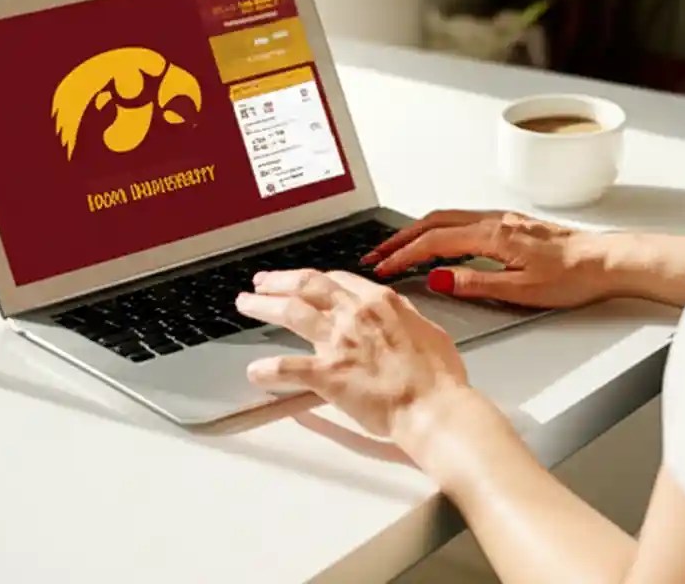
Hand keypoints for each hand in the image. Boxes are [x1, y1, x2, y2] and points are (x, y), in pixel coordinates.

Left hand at [235, 269, 467, 437]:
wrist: (434, 407)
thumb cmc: (438, 377)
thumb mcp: (429, 331)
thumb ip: (406, 319)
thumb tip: (398, 316)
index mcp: (380, 302)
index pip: (338, 280)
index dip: (315, 278)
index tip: (303, 281)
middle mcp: (355, 314)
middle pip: (307, 285)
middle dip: (279, 281)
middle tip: (261, 283)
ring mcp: (339, 342)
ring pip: (291, 312)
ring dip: (263, 305)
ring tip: (245, 304)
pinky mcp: (327, 373)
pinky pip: (288, 367)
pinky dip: (267, 369)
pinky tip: (254, 371)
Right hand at [362, 210, 619, 308]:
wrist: (607, 261)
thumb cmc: (572, 277)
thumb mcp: (520, 291)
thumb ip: (475, 283)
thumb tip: (439, 278)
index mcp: (492, 235)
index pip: (434, 242)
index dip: (403, 255)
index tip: (382, 268)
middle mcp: (494, 221)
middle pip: (433, 222)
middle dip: (400, 238)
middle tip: (377, 254)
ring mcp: (502, 219)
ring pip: (447, 218)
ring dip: (418, 231)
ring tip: (398, 247)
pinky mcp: (511, 224)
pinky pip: (463, 220)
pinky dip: (439, 228)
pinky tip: (437, 240)